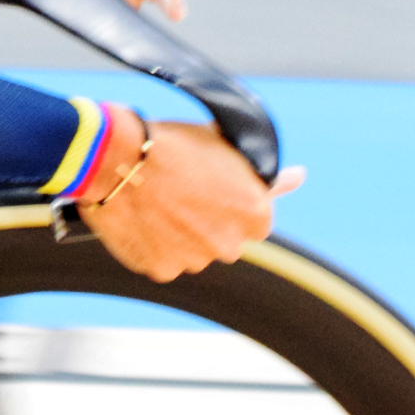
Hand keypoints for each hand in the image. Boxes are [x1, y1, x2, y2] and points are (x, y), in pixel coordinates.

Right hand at [76, 111, 305, 282]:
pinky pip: (162, 260)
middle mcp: (231, 244)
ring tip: (153, 200)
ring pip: (191, 251)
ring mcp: (196, 260)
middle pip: (223, 238)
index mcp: (255, 214)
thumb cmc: (171, 144)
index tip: (207, 186)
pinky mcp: (162, 270)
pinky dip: (153, 244)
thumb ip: (265, 173)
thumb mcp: (223, 147)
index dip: (228, 200)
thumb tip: (299, 176)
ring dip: (178, 234)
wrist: (114, 156)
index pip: (253, 217)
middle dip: (205, 221)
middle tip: (178, 192)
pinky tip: (140, 217)